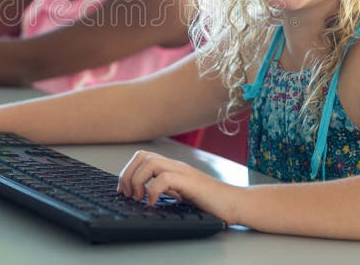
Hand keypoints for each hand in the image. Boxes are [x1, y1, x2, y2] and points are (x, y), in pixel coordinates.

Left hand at [117, 150, 240, 224]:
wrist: (235, 204)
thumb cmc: (211, 202)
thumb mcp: (181, 194)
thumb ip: (165, 190)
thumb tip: (143, 194)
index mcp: (172, 167)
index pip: (142, 157)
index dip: (128, 171)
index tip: (124, 190)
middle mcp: (176, 165)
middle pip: (142, 156)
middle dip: (128, 175)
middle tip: (128, 195)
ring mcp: (184, 172)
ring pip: (150, 162)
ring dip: (138, 181)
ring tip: (139, 198)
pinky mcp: (191, 182)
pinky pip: (164, 178)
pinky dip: (152, 190)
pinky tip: (153, 203)